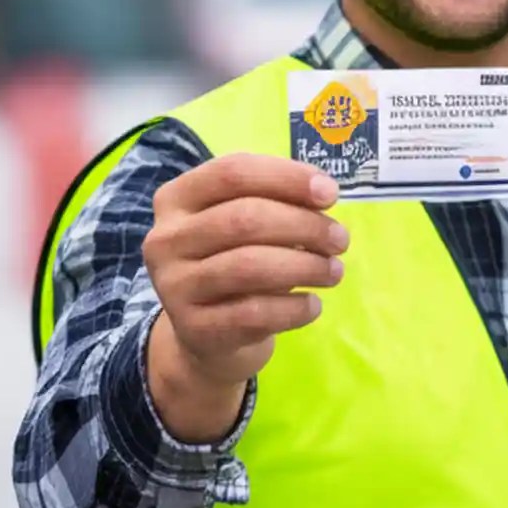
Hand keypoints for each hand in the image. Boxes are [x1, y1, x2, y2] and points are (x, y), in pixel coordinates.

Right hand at [141, 153, 346, 440]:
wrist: (208, 336)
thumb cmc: (236, 263)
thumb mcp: (247, 226)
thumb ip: (278, 201)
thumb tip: (323, 192)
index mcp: (177, 199)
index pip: (233, 171)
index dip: (287, 178)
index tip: (330, 194)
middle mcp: (166, 239)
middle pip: (245, 218)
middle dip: (305, 226)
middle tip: (340, 240)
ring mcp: (175, 286)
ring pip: (250, 266)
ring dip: (306, 266)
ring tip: (334, 271)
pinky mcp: (196, 329)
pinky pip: (255, 313)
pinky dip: (295, 308)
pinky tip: (313, 304)